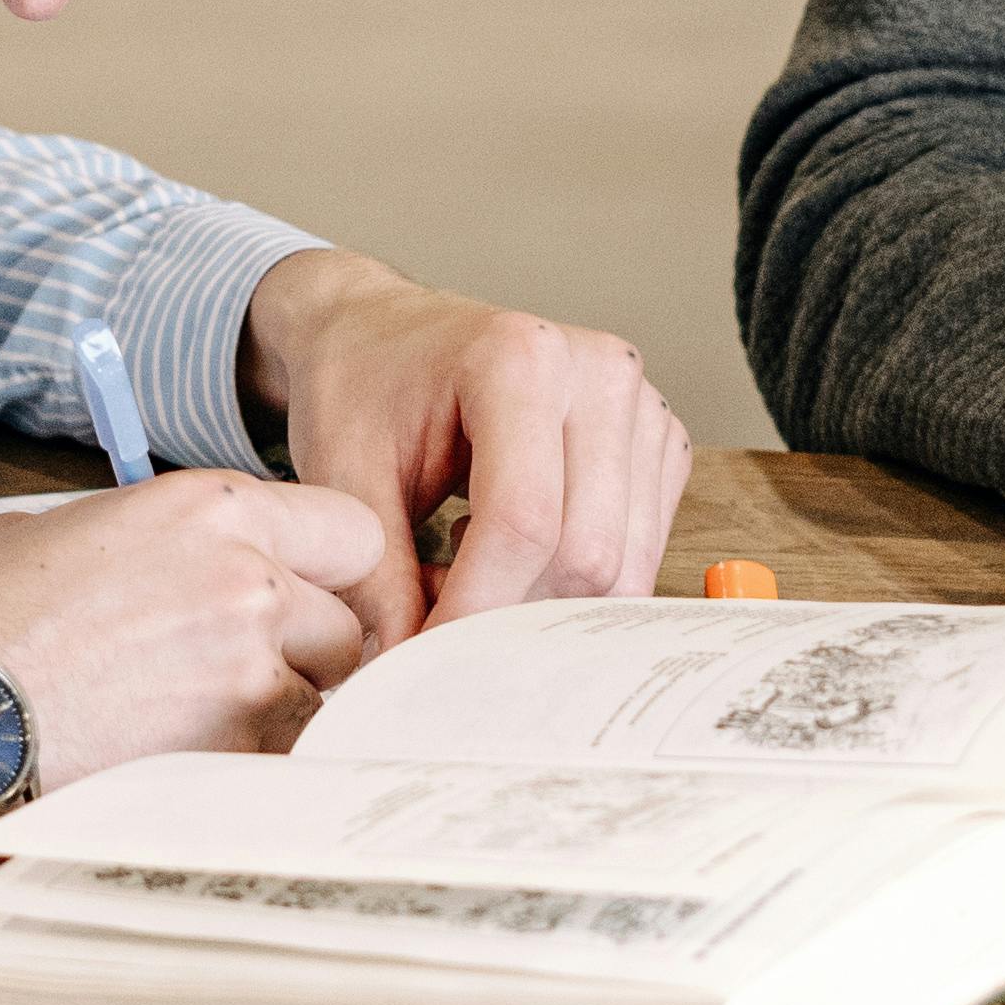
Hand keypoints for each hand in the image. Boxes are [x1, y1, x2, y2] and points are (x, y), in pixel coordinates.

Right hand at [0, 473, 394, 783]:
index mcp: (206, 509)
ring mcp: (246, 674)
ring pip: (321, 703)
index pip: (347, 531)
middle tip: (238, 674)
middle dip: (308, 653)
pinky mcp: (228, 757)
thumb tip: (152, 564)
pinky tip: (184, 770)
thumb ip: (135, 542)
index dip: (327, 570)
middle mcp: (247, 581)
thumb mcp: (46, 534)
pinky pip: (277, 765)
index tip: (298, 594)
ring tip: (194, 728)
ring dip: (278, 719)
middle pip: (347, 626)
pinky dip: (248, 772)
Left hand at [236, 248, 694, 643]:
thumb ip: (376, 578)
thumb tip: (404, 672)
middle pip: (587, 554)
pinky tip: (512, 546)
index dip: (475, 608)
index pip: (525, 522)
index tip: (426, 660)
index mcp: (521, 357)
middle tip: (435, 610)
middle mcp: (600, 372)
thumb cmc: (363, 387)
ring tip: (467, 565)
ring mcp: (642, 406)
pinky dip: (574, 581)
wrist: (386, 332)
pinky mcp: (660, 445)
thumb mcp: (343, 474)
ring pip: (623, 568)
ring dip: (543, 601)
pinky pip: (639, 555)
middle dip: (510, 612)